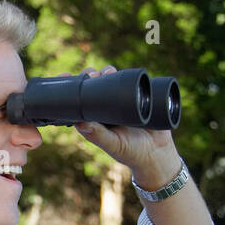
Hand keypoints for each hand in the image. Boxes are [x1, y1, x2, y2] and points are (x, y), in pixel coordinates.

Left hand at [68, 65, 181, 187]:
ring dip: (106, 72)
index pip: (79, 99)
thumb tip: (80, 123)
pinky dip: (125, 74)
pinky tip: (121, 72)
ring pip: (110, 80)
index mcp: (94, 117)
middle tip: (92, 75)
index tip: (66, 76)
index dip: (72, 87)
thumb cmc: (131, 152)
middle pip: (94, 85)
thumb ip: (98, 135)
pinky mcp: (137, 95)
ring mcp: (121, 99)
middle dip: (90, 76)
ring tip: (107, 72)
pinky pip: (130, 81)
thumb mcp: (113, 144)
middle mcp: (105, 107)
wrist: (158, 152)